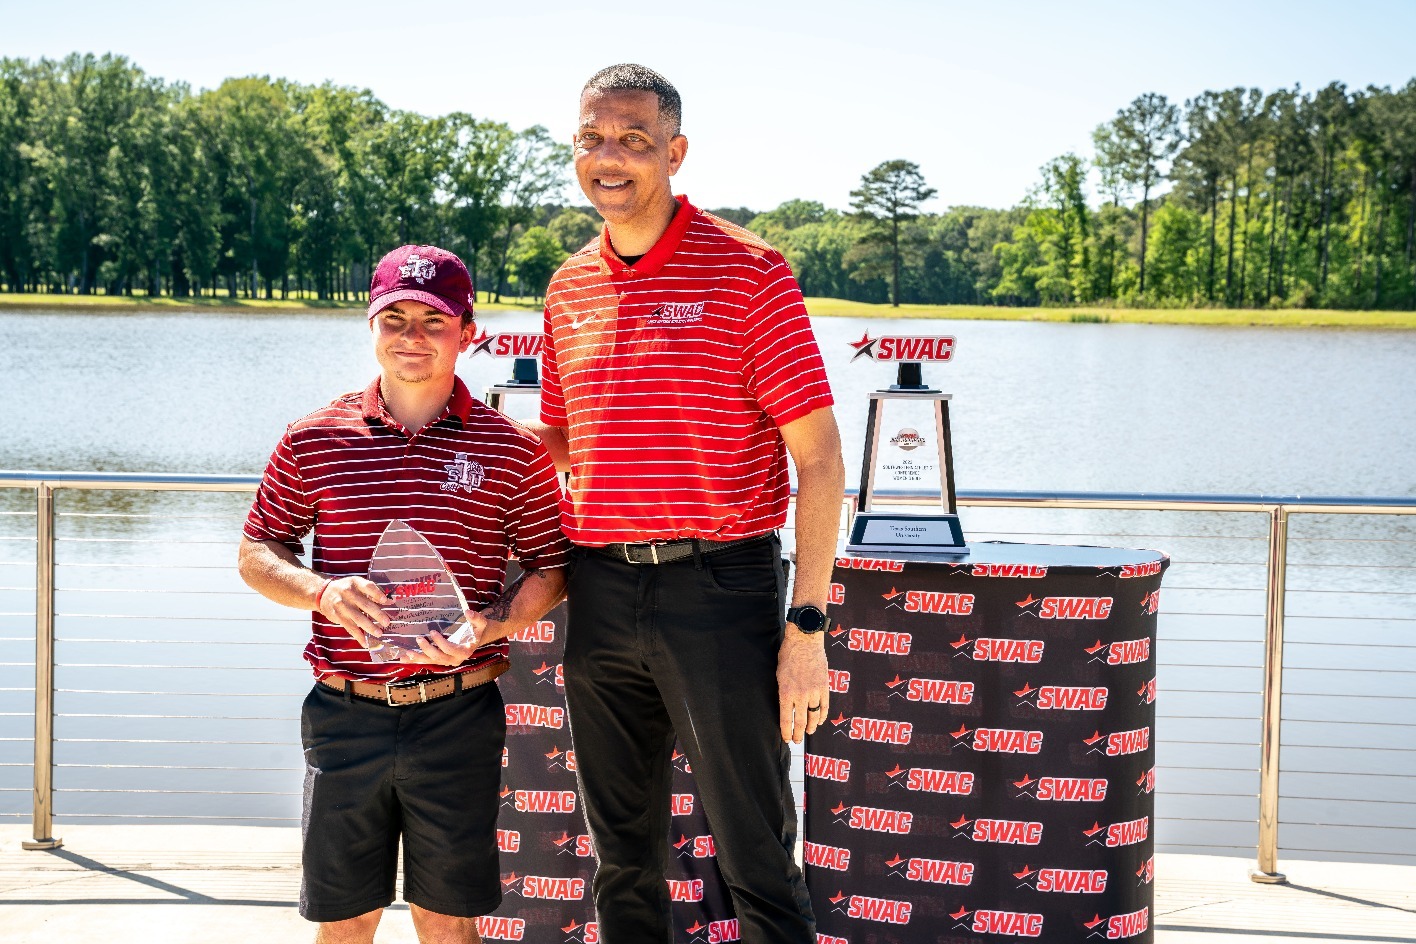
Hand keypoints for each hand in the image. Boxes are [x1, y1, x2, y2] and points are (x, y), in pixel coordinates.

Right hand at [318, 576, 391, 648]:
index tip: (385, 600)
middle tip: (387, 622)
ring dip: (370, 627)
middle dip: (377, 614)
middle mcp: (348, 593)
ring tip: (379, 633)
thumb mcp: (356, 584)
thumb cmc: (346, 589)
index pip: (368, 587)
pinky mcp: (338, 616)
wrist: (323, 593)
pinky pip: (350, 628)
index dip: (377, 594)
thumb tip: (390, 601)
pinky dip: (358, 636)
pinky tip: (365, 643)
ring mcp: (342, 605)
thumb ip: (371, 592)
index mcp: (356, 583)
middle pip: (365, 604)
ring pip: (358, 618)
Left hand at [398, 613, 487, 666]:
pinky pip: (427, 661)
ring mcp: (446, 661)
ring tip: (407, 654)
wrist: (474, 639)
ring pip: (430, 661)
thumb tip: (468, 612)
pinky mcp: (439, 660)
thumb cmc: (476, 630)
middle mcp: (454, 659)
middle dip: (427, 649)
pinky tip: (403, 659)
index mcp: (464, 651)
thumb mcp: (480, 623)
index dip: (441, 642)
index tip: (432, 632)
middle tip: (418, 638)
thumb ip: (476, 618)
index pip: (451, 649)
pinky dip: (415, 660)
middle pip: (439, 657)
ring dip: (418, 658)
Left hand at [777, 626, 828, 743]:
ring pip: (813, 716)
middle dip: (798, 734)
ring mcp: (814, 691)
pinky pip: (824, 706)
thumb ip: (783, 691)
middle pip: (800, 722)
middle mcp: (800, 695)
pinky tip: (818, 720)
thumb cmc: (789, 654)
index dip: (786, 732)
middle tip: (796, 740)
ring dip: (810, 727)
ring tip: (808, 732)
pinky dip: (822, 716)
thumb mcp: (779, 674)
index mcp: (786, 692)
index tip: (786, 738)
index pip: (785, 720)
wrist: (805, 641)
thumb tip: (785, 705)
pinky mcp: (824, 686)